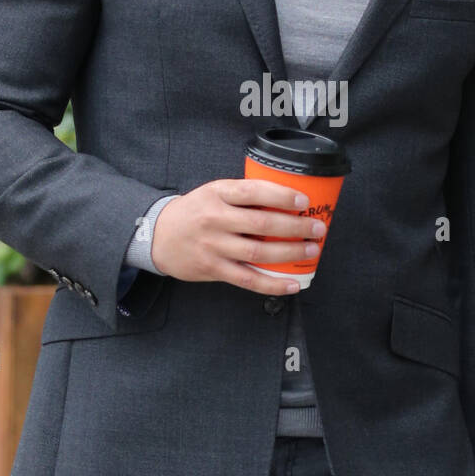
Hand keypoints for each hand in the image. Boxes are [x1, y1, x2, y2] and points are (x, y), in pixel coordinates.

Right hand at [150, 178, 325, 293]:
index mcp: (217, 193)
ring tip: (311, 250)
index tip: (304, 202)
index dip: (281, 196)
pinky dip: (272, 283)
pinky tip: (291, 284)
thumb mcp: (213, 192)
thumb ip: (242, 195)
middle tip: (317, 228)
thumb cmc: (194, 211)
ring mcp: (213, 246)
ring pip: (258, 253)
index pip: (253, 192)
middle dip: (295, 227)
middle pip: (261, 224)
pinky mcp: (213, 269)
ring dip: (289, 253)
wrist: (157, 236)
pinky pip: (248, 279)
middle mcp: (214, 219)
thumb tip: (286, 200)